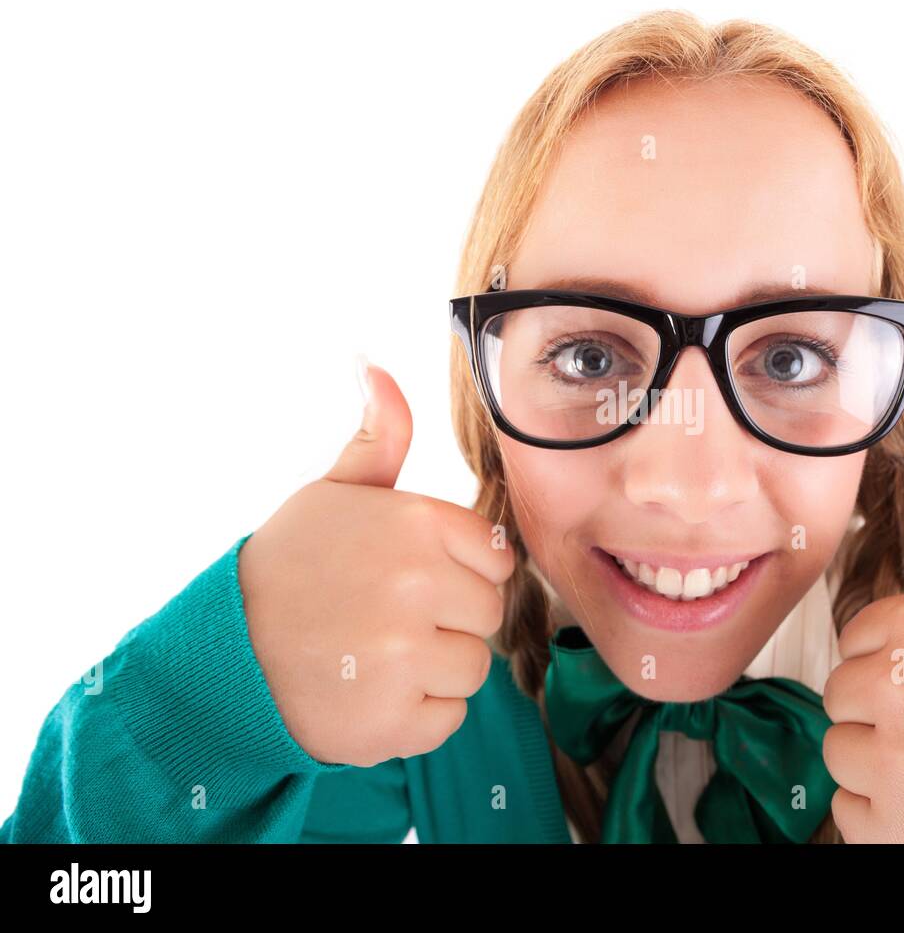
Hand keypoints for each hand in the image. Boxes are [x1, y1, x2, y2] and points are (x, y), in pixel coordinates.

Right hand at [238, 360, 513, 766]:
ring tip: (372, 654)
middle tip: (383, 618)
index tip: (409, 577)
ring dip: (433, 671)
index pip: (496, 558)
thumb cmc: (293, 565)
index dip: (458, 571)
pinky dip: (415, 717)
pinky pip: (448, 720)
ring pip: (473, 669)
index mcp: (416, 523)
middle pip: (488, 615)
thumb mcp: (334, 492)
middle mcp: (415, 586)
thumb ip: (379, 436)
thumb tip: (374, 363)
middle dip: (447, 620)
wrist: (225, 651)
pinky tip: (367, 692)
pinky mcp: (391, 721)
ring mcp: (403, 656)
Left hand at [822, 456, 903, 841]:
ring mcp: (897, 762)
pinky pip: (851, 812)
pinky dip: (887, 818)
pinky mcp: (897, 827)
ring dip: (882, 766)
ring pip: (842, 754)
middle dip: (883, 712)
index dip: (897, 660)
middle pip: (842, 694)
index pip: (857, 638)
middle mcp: (901, 688)